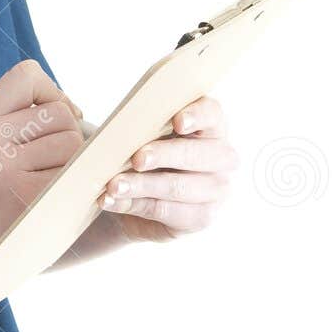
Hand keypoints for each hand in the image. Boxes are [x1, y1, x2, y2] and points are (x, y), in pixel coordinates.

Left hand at [97, 96, 238, 242]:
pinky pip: (166, 211)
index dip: (197, 116)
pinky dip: (134, 204)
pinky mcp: (201, 217)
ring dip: (142, 185)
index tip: (177, 122)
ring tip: (114, 185)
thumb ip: (136, 127)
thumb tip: (111, 131)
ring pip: (179, 187)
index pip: (211, 114)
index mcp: (210, 125)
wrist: (132, 196)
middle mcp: (221, 157)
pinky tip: (113, 200)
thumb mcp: (139, 135)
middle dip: (164, 155)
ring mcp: (216, 189)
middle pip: (197, 154)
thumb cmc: (141, 154)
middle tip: (137, 159)